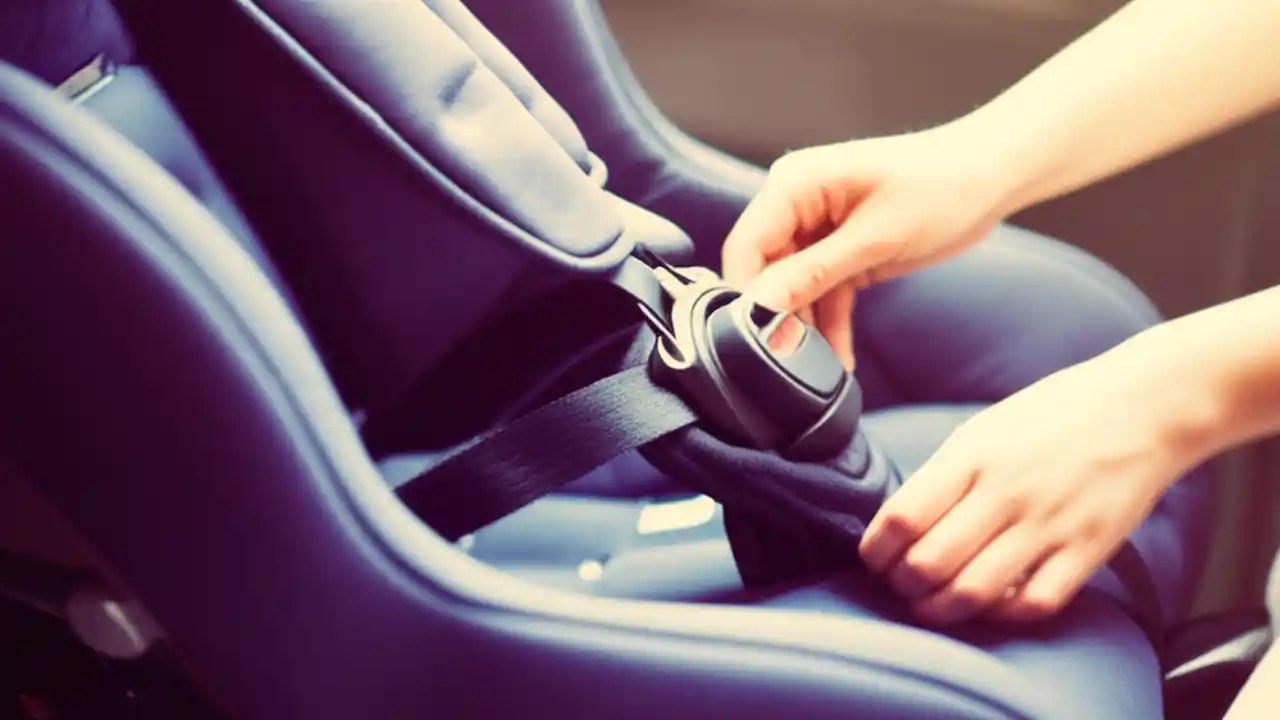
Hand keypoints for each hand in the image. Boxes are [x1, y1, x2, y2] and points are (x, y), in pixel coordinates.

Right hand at [722, 121, 1020, 368]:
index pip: (745, 247)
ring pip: (792, 287)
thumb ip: (811, 274)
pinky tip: (840, 360)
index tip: (758, 344)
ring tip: (820, 371)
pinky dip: (831, 320)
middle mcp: (797, 201)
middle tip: (793, 365)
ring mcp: (817, 224)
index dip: (745, 297)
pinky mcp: (840, 245)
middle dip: (777, 317)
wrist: (993, 174)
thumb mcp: (874, 240)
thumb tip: (759, 307)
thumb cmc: (942, 190)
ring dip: (807, 326)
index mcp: (794, 184)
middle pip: (764, 270)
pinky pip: (821, 289)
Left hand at [857, 340, 1213, 625]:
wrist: (1143, 406)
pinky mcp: (1089, 549)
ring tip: (933, 606)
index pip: (902, 516)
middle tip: (901, 587)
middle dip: (903, 586)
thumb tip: (901, 525)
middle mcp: (1006, 491)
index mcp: (972, 456)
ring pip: (975, 591)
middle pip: (930, 562)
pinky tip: (993, 605)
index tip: (873, 560)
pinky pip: (1035, 603)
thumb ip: (944, 475)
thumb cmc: (1054, 415)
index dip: (875, 551)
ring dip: (942, 610)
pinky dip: (1005, 615)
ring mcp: (1049, 523)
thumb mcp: (983, 428)